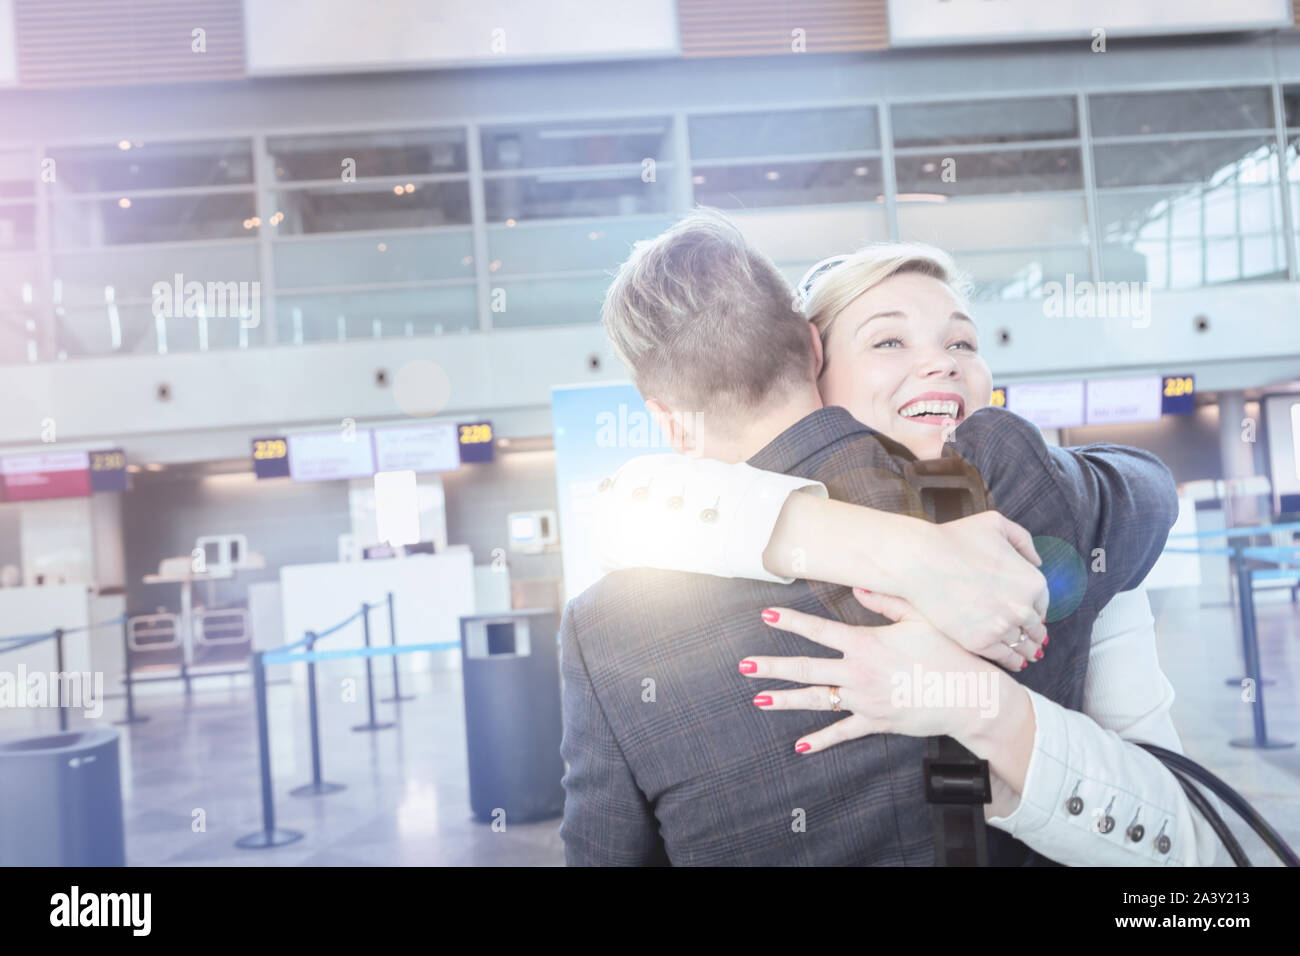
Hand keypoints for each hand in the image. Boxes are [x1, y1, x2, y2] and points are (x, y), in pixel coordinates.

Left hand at [741, 597, 1004, 753]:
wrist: (970, 696)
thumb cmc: (949, 652)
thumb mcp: (920, 617)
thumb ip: (887, 601)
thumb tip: (858, 587)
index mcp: (866, 644)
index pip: (819, 631)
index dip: (791, 622)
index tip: (766, 615)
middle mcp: (858, 673)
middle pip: (807, 669)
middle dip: (773, 667)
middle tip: (743, 665)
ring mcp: (864, 700)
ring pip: (816, 701)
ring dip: (785, 700)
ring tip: (758, 699)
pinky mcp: (875, 722)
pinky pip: (842, 733)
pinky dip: (820, 741)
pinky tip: (798, 746)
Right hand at [880, 511, 1048, 670]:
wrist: (921, 560)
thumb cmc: (953, 538)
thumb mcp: (996, 523)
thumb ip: (1022, 540)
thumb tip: (1037, 561)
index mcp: (1033, 580)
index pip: (1043, 603)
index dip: (1037, 609)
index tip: (1033, 616)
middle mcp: (1023, 606)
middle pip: (1036, 627)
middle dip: (1035, 633)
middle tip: (1034, 639)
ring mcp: (1002, 626)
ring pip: (1023, 645)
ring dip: (1027, 650)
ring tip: (1028, 655)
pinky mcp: (980, 642)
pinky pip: (1004, 657)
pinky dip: (1013, 661)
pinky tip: (1016, 662)